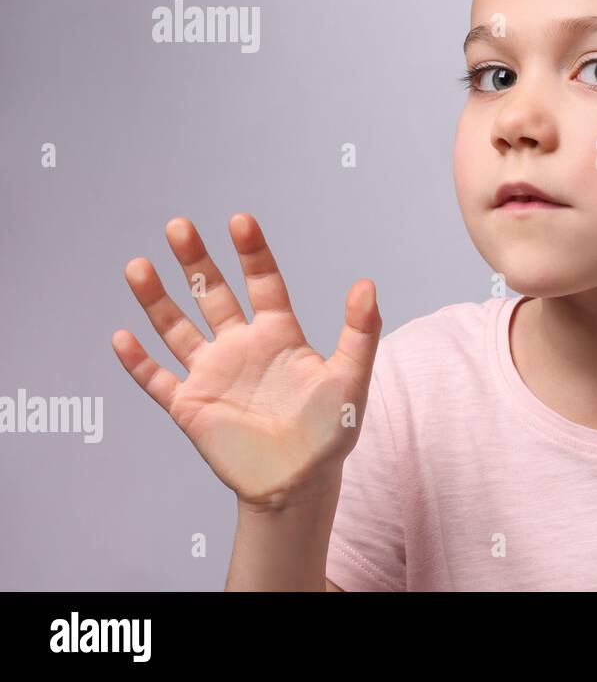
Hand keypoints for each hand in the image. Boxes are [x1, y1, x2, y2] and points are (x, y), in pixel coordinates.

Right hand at [112, 214, 381, 507]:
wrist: (300, 484)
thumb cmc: (330, 431)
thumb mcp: (350, 378)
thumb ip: (359, 332)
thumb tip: (367, 284)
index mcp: (279, 334)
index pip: (263, 283)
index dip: (252, 253)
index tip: (240, 221)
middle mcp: (241, 346)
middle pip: (212, 295)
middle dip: (195, 261)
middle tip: (178, 225)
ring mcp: (212, 374)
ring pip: (177, 329)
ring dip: (157, 300)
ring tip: (138, 266)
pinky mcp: (190, 405)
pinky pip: (157, 380)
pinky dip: (138, 362)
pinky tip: (121, 336)